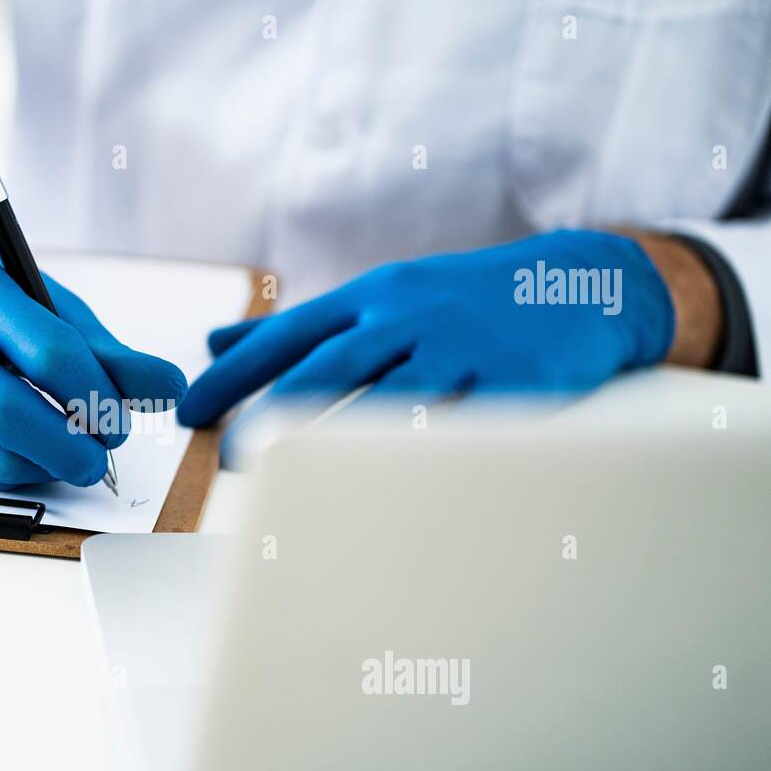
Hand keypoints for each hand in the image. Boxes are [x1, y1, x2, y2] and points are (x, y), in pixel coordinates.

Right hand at [0, 234, 186, 489]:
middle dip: (69, 449)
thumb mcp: (53, 309)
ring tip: (68, 450)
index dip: (96, 395)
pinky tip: (28, 450)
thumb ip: (110, 353)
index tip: (121, 419)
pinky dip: (16, 471)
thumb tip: (167, 392)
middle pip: (7, 417)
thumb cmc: (1, 305)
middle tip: (100, 456)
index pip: (48, 353)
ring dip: (47, 467)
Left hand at [178, 229, 675, 452]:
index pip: (288, 334)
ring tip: (286, 477)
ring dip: (329, 439)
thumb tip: (215, 339)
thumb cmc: (461, 302)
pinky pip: (450, 423)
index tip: (191, 410)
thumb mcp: (380, 296)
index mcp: (370, 295)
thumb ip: (298, 325)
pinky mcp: (502, 378)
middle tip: (228, 458)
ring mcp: (454, 343)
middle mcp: (404, 313)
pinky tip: (376, 485)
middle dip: (269, 412)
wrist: (580, 285)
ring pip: (381, 396)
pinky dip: (411, 453)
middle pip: (323, 366)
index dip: (235, 373)